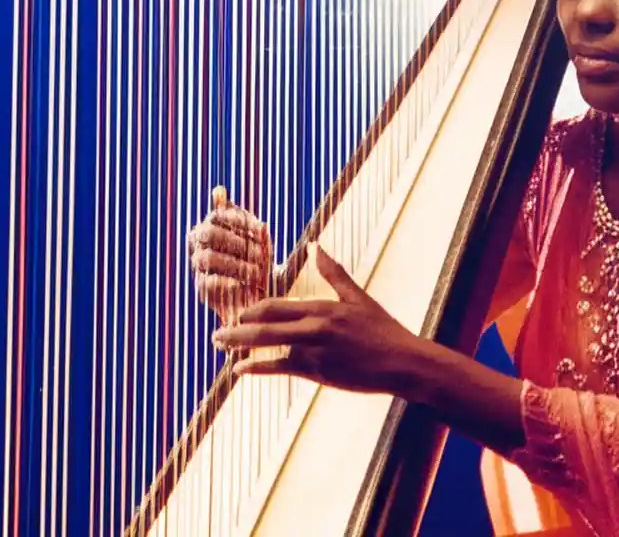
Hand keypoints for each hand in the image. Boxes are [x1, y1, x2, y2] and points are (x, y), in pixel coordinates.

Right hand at [187, 186, 272, 315]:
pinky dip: (229, 282)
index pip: (217, 214)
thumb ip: (240, 216)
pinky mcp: (203, 290)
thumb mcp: (260, 239)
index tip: (261, 229)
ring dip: (236, 264)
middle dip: (235, 241)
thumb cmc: (262, 262)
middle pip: (208, 232)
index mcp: (214, 226)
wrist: (263, 297)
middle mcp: (201, 244)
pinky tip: (244, 285)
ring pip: (208, 258)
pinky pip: (209, 282)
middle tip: (259, 254)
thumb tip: (217, 190)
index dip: (238, 219)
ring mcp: (199, 267)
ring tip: (257, 273)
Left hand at [211, 244, 423, 395]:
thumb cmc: (382, 330)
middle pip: (264, 326)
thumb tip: (315, 246)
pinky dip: (256, 368)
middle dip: (237, 329)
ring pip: (268, 347)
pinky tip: (239, 370)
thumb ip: (333, 273)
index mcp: (322, 307)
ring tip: (221, 348)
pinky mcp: (317, 372)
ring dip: (241, 348)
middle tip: (216, 333)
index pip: (275, 306)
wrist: (402, 362)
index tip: (238, 313)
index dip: (252, 310)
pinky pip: (280, 368)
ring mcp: (314, 351)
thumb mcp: (358, 297)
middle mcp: (314, 328)